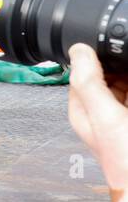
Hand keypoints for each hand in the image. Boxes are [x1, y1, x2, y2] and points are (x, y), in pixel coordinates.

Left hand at [68, 43, 127, 201]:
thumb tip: (78, 50)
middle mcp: (105, 113)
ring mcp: (123, 118)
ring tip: (127, 86)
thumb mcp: (107, 116)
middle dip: (123, 64)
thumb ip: (90, 83)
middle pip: (113, 77)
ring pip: (124, 88)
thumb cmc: (127, 160)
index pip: (85, 70)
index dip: (99, 53)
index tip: (115, 40)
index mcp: (86, 109)